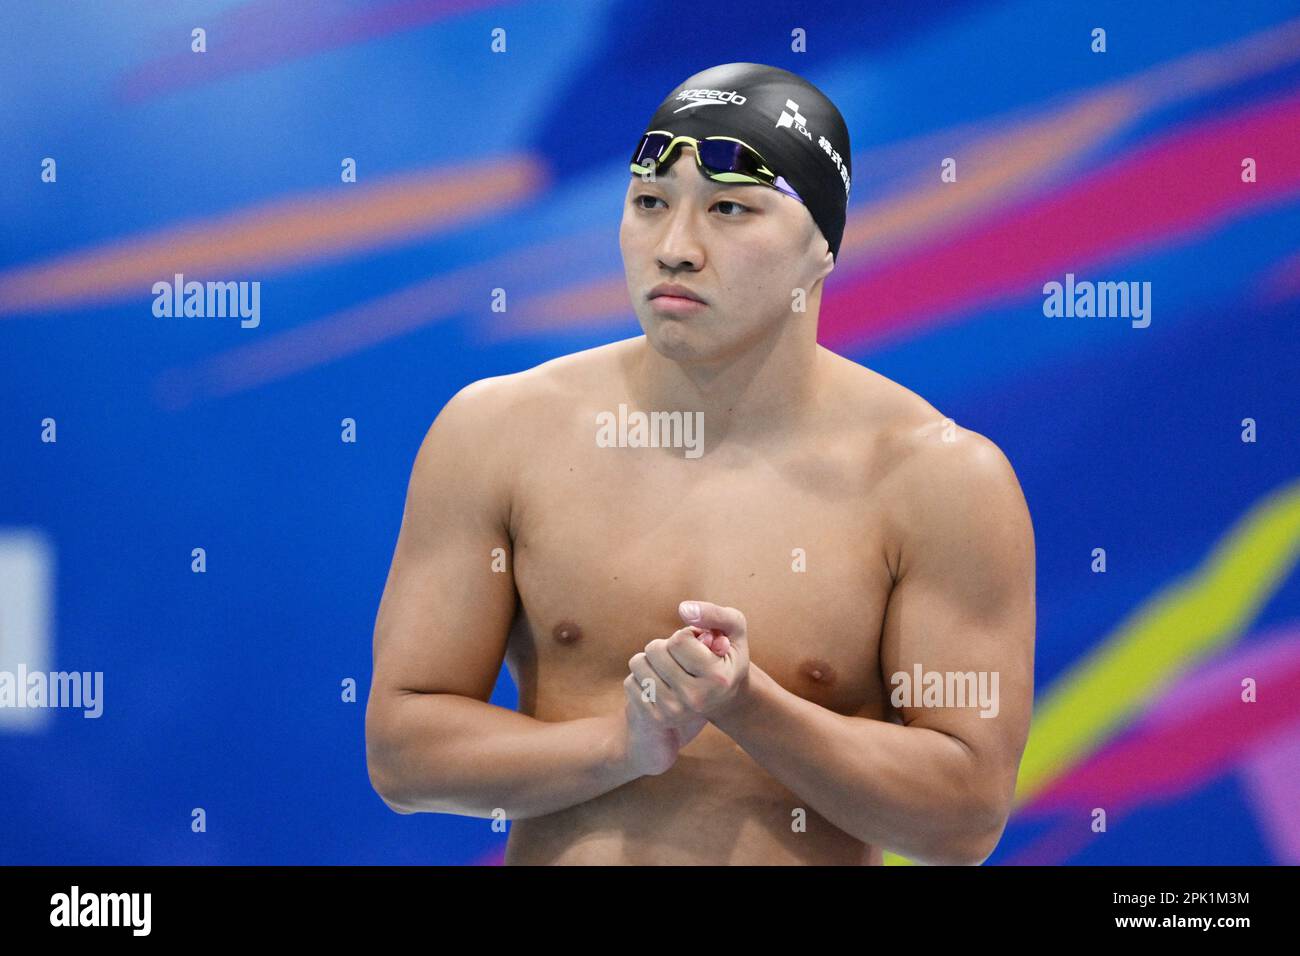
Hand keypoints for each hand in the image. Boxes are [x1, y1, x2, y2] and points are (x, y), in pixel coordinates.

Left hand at [618, 603, 738, 776]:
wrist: (722, 699)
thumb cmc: (725, 655)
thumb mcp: (733, 629)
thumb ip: (713, 614)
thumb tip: (683, 609)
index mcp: (717, 678)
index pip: (678, 640)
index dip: (685, 635)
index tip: (697, 645)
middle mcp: (696, 698)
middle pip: (655, 649)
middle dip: (665, 644)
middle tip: (681, 656)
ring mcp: (675, 711)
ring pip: (638, 664)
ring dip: (650, 659)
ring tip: (668, 667)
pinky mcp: (656, 718)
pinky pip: (630, 683)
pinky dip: (641, 676)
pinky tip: (660, 683)